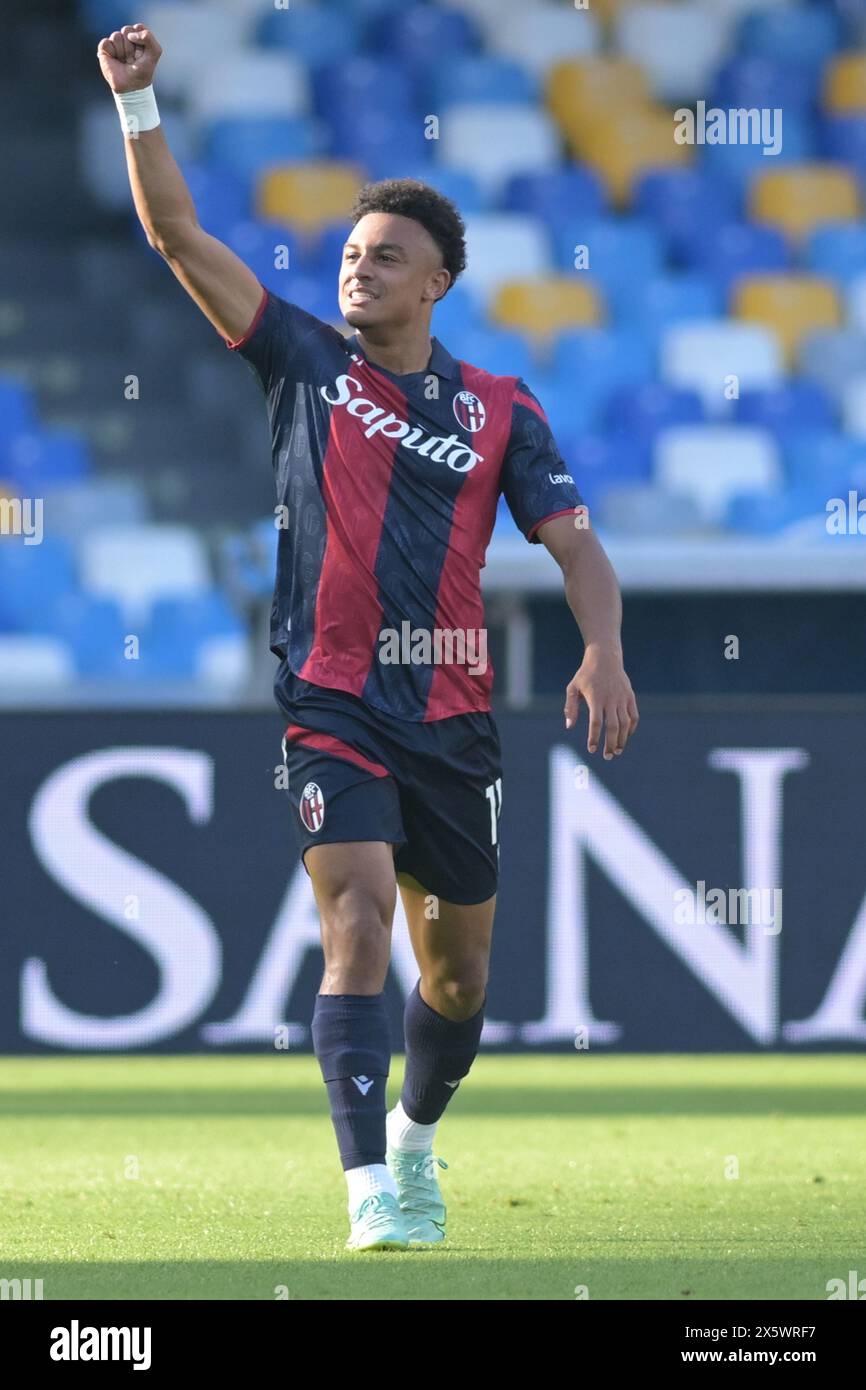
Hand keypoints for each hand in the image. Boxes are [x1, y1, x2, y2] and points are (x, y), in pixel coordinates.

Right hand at [97, 24, 161, 92]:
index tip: (142, 54)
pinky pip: (106, 42)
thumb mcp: (155, 52)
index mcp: (138, 37)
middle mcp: (126, 38)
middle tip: (133, 59)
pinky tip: (115, 60)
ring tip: (124, 61)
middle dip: (131, 46)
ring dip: (122, 51)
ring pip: (116, 36)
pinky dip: (111, 52)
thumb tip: (130, 35)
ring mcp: (115, 43)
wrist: (131, 86)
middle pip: (127, 30)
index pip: (138, 28)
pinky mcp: (105, 49)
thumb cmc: (143, 71)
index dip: (141, 40)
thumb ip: (148, 37)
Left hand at [564, 644, 638, 759]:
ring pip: (625, 723)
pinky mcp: (630, 696)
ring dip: (622, 739)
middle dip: (610, 744)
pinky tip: (626, 736)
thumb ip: (570, 707)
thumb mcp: (572, 688)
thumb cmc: (586, 674)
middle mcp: (611, 699)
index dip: (594, 738)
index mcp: (595, 698)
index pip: (596, 723)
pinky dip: (631, 727)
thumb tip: (569, 726)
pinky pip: (634, 716)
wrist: (605, 657)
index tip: (592, 749)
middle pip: (613, 727)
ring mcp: (622, 698)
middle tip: (607, 756)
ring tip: (617, 751)